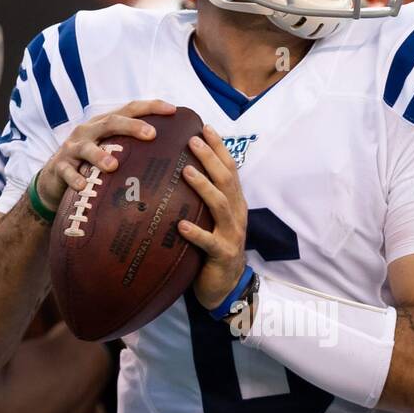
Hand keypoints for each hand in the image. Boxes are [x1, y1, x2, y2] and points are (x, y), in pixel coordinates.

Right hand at [35, 100, 176, 210]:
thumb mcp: (111, 150)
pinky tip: (82, 186)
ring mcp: (73, 148)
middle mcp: (89, 131)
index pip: (130, 109)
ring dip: (100, 155)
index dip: (151, 107)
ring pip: (87, 148)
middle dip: (132, 126)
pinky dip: (75, 179)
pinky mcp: (60, 167)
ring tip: (113, 166)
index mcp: (105, 124)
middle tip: (151, 135)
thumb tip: (173, 155)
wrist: (54, 180)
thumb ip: (134, 149)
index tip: (173, 110)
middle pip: (111, 122)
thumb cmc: (92, 165)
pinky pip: (67, 172)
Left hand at [178, 125, 247, 309]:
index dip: (219, 148)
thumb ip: (201, 198)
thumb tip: (176, 170)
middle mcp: (237, 214)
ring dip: (204, 187)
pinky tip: (180, 225)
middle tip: (192, 141)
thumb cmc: (211, 248)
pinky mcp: (223, 255)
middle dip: (211, 158)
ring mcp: (232, 234)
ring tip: (187, 172)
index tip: (204, 127)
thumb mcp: (210, 219)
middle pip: (226, 180)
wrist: (224, 286)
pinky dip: (195, 233)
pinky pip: (209, 242)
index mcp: (234, 203)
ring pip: (221, 205)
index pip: (229, 169)